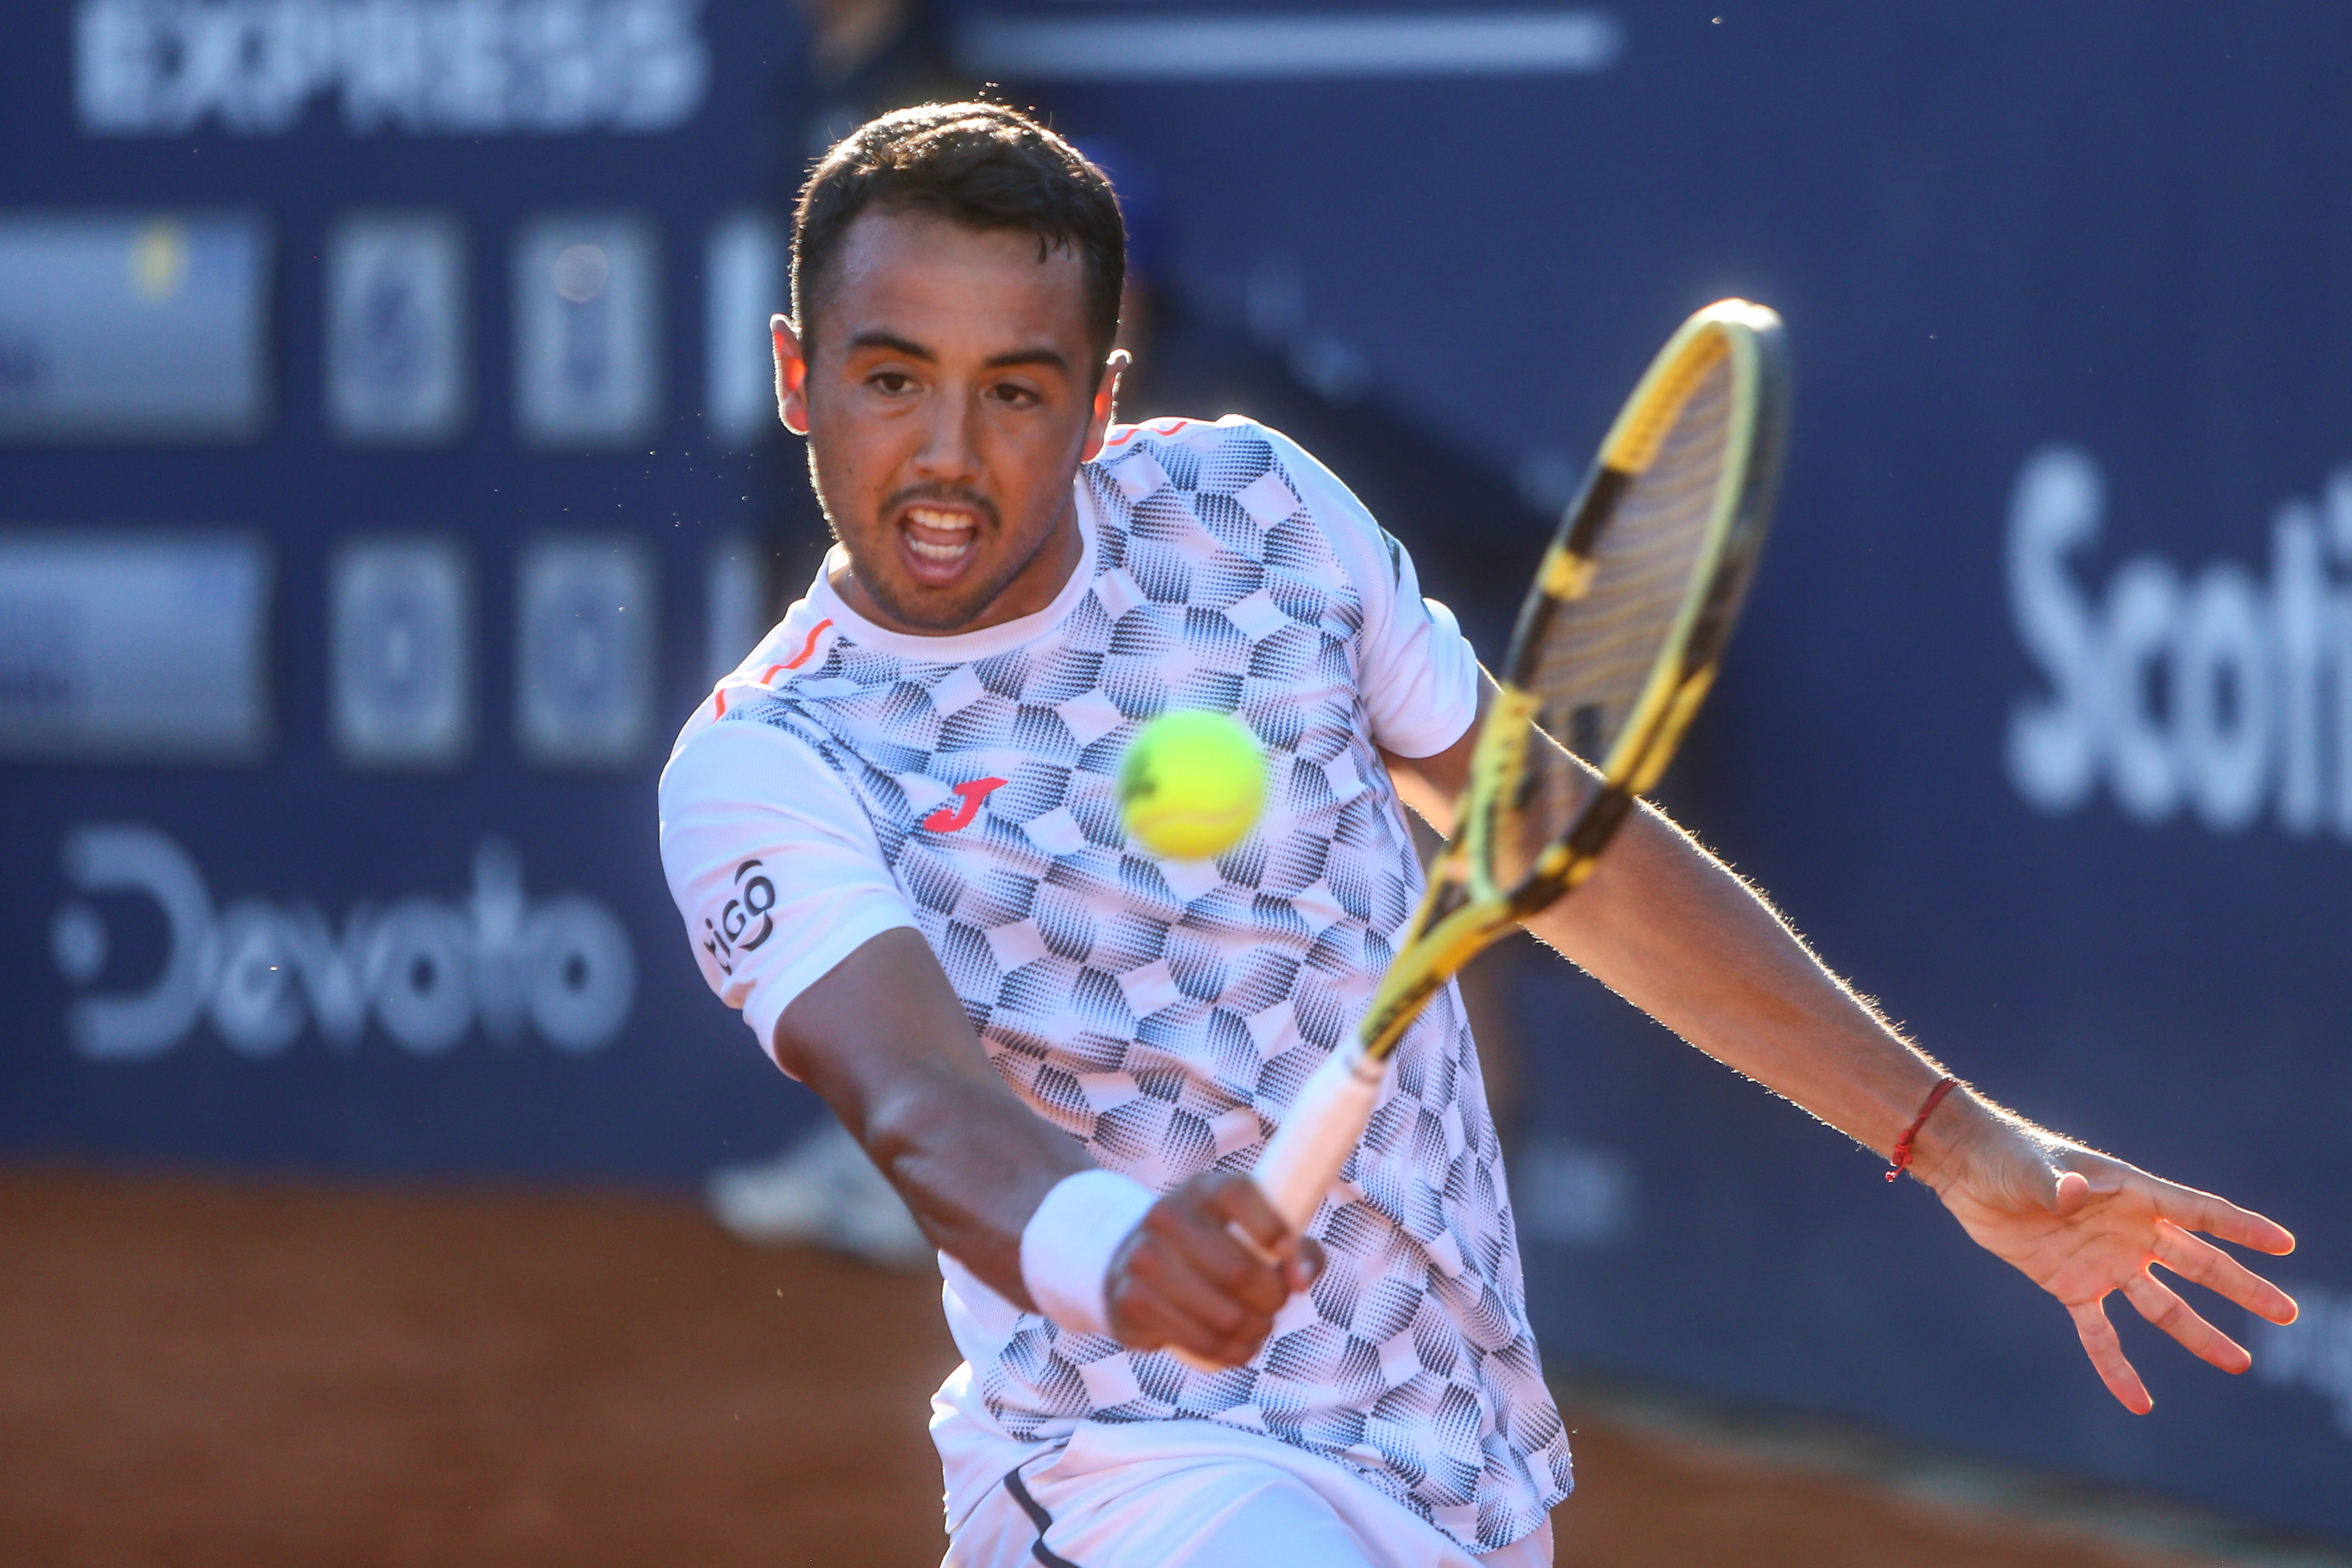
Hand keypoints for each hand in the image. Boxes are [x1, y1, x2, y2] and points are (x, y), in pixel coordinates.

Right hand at [1104, 1171, 1323, 1367]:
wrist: (1133, 1259)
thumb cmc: (1213, 1245)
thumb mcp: (1250, 1231)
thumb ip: (1294, 1249)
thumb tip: (1301, 1281)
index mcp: (1202, 1190)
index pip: (1238, 1194)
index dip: (1271, 1225)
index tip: (1287, 1250)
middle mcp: (1166, 1217)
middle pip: (1239, 1271)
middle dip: (1272, 1298)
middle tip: (1276, 1303)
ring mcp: (1143, 1259)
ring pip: (1225, 1317)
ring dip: (1255, 1331)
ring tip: (1259, 1327)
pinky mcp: (1131, 1302)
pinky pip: (1201, 1342)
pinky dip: (1231, 1353)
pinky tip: (1238, 1346)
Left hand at [1917, 1101, 2297, 1412]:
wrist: (1969, 1171)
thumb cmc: (2007, 1155)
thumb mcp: (2030, 1167)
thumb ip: (2055, 1184)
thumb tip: (2077, 1194)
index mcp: (2132, 1193)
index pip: (2199, 1211)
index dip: (2241, 1227)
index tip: (2283, 1245)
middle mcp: (2128, 1231)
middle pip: (2197, 1264)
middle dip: (2242, 1287)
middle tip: (2287, 1313)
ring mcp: (2104, 1262)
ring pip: (2162, 1305)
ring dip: (2198, 1334)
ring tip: (2239, 1363)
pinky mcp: (2070, 1286)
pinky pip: (2100, 1335)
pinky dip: (2116, 1368)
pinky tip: (2139, 1403)